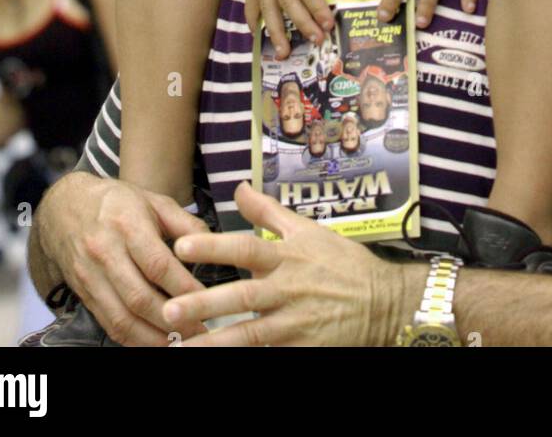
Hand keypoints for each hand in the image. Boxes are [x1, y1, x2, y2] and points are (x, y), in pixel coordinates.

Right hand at [36, 173, 208, 346]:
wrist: (65, 207)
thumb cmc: (117, 203)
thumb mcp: (154, 201)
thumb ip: (186, 224)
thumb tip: (215, 247)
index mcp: (127, 224)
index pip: (157, 264)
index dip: (184, 287)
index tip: (208, 301)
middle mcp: (105, 252)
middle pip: (140, 297)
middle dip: (173, 320)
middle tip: (201, 331)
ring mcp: (90, 276)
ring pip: (122, 318)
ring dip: (153, 338)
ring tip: (181, 343)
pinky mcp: (83, 294)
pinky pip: (109, 324)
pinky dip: (133, 340)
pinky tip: (154, 343)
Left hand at [162, 182, 412, 346]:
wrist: (382, 302)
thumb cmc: (342, 263)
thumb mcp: (307, 229)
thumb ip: (268, 211)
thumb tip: (239, 188)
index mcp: (286, 257)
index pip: (245, 247)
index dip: (213, 246)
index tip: (181, 246)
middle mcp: (286, 290)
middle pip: (241, 297)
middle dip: (204, 304)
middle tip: (169, 309)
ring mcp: (293, 324)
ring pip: (249, 336)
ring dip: (214, 343)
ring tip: (181, 348)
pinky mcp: (301, 349)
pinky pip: (268, 355)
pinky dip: (247, 359)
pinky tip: (218, 362)